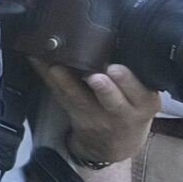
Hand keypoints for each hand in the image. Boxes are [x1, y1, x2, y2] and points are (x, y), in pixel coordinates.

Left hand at [41, 63, 159, 165]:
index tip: (116, 69)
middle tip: (94, 76)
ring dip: (65, 81)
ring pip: (78, 98)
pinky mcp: (71, 111)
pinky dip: (46, 77)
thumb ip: (139, 79)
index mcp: (144, 103)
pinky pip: (58, 93)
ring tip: (56, 67)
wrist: (114, 143)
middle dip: (103, 89)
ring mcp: (93, 114)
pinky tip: (36, 60)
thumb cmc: (132, 108)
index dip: (128, 82)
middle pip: (111, 101)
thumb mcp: (146, 98)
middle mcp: (119, 112)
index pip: (139, 93)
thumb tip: (125, 38)